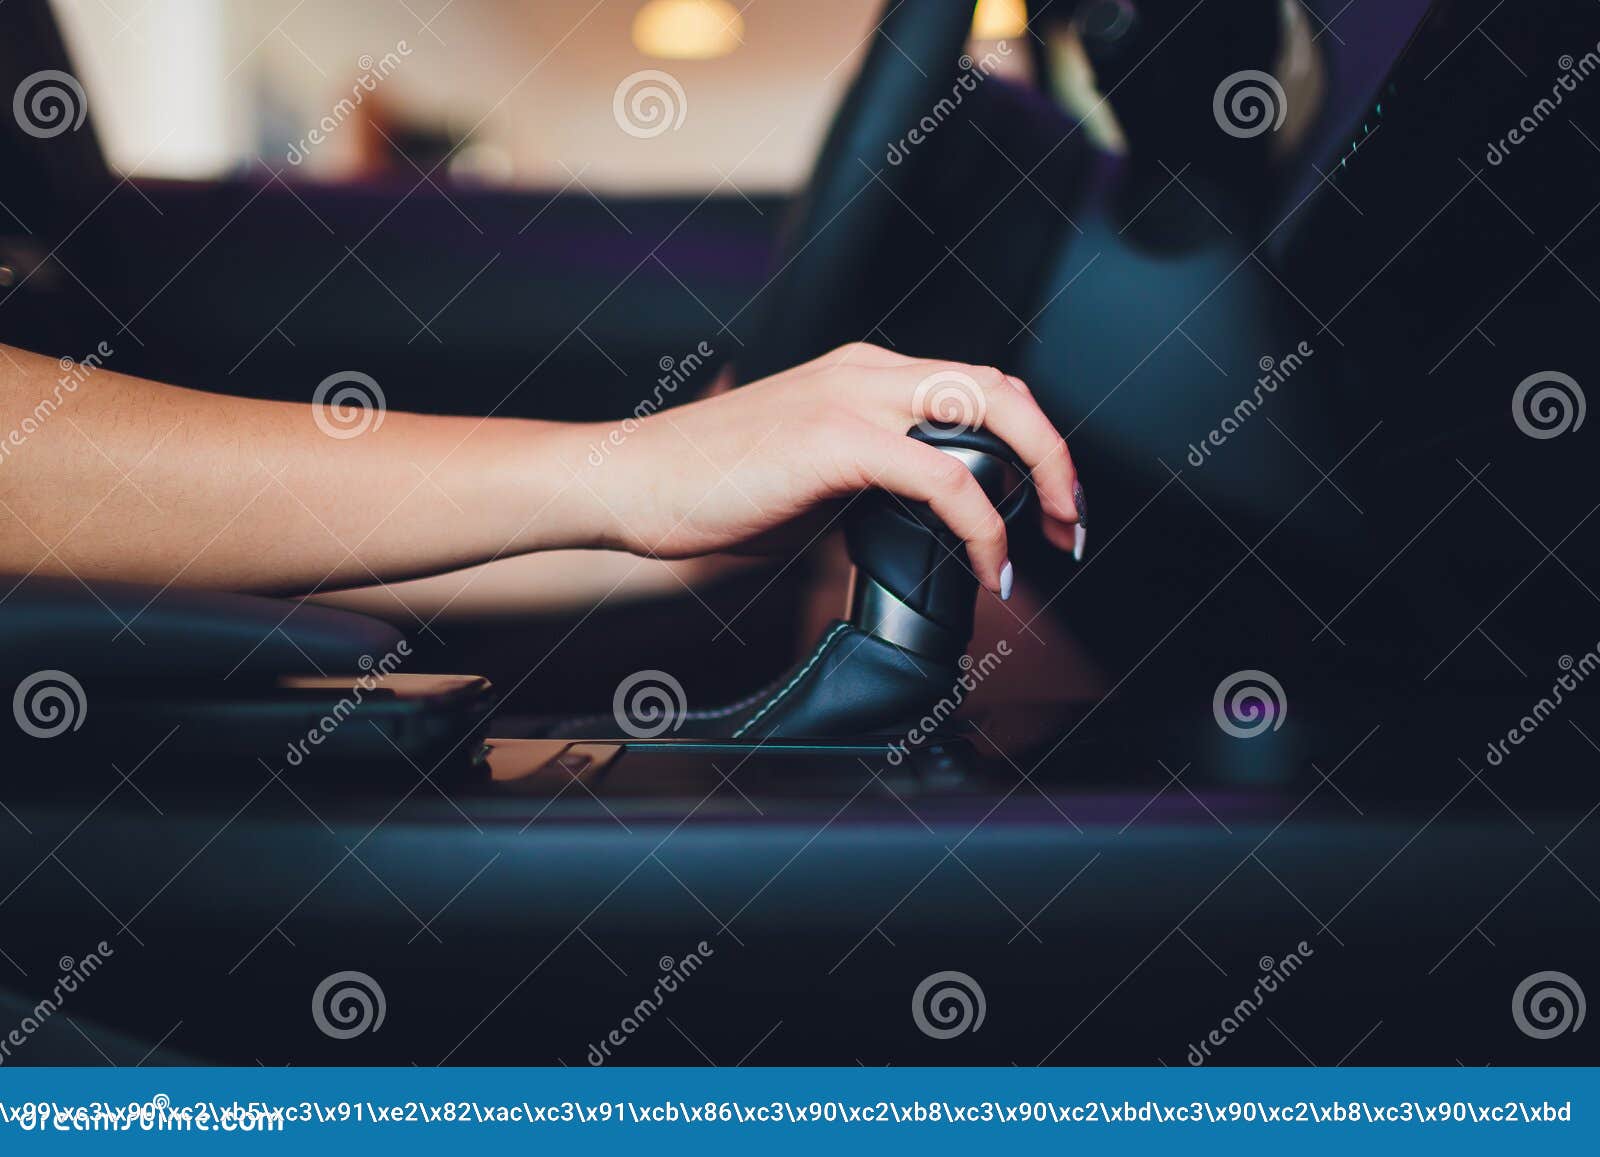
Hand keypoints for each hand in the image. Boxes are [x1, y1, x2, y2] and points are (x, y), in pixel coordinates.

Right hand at [567, 343, 1083, 595]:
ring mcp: (851, 397)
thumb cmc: (708, 489)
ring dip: (1038, 478)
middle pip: (1001, 386)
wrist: (631, 481)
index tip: (1043, 505)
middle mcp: (866, 370)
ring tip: (1044, 540)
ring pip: (989, 411)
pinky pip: (943, 476)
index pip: (976, 387)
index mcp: (862, 374)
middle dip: (1055, 455)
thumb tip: (921, 533)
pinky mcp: (835, 439)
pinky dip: (980, 523)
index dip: (1029, 442)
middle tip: (1068, 520)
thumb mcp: (810, 483)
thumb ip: (871, 489)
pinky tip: (985, 565)